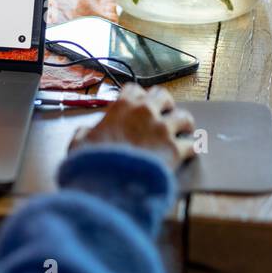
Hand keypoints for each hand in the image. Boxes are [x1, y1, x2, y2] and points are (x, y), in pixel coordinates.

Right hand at [69, 84, 196, 171]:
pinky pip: (192, 144)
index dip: (137, 97)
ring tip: (183, 133)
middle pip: (164, 96)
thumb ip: (85, 132)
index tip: (138, 105)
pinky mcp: (175, 150)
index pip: (134, 89)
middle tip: (164, 116)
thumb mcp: (78, 143)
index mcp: (122, 106)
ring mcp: (162, 130)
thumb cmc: (91, 162)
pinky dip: (191, 149)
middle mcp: (145, 112)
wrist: (108, 183)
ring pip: (184, 117)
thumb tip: (85, 132)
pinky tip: (189, 153)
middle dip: (165, 105)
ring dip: (183, 125)